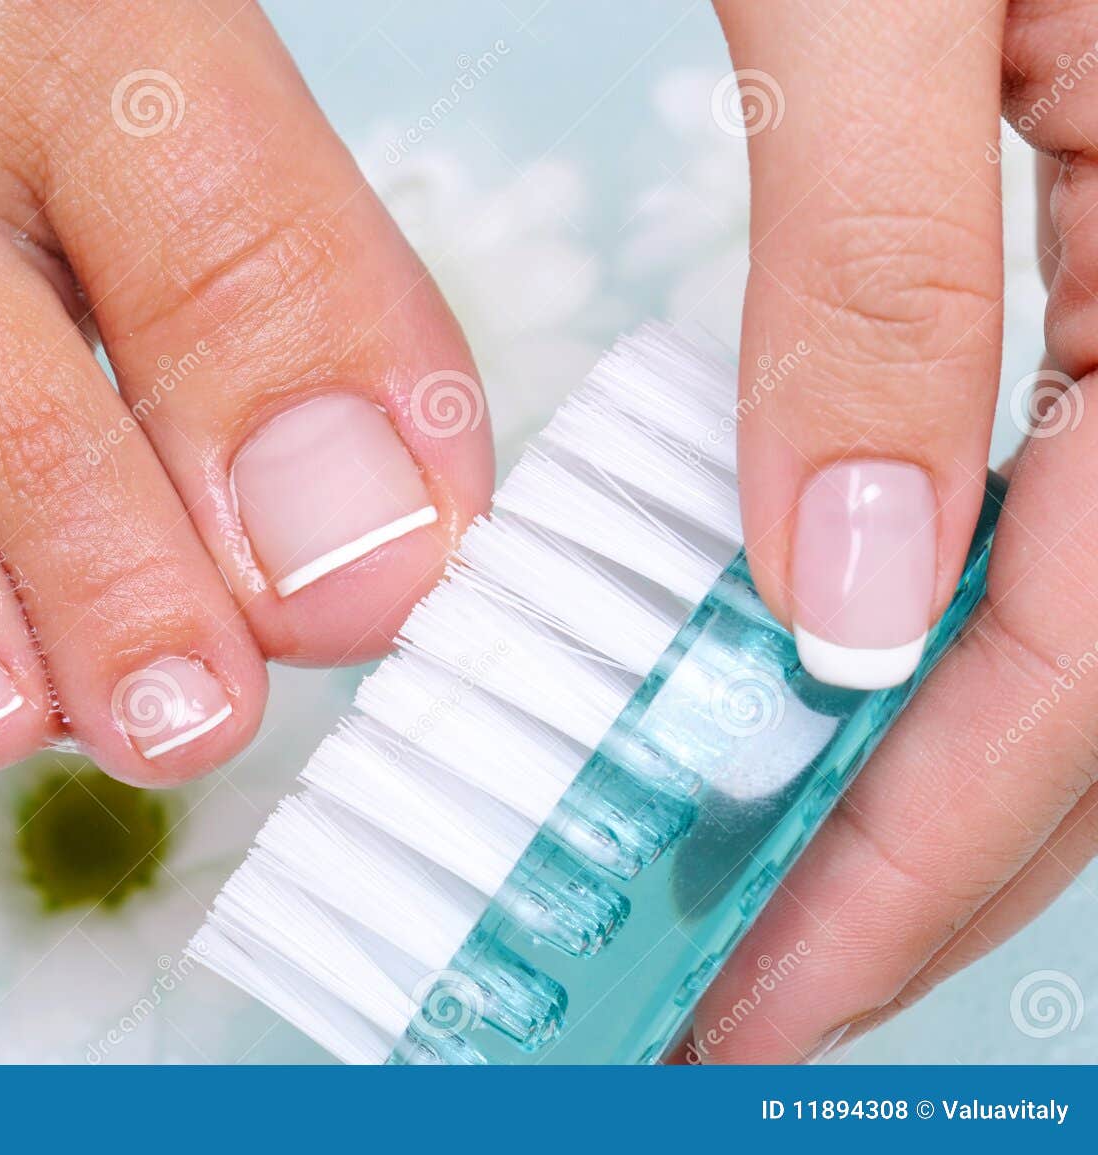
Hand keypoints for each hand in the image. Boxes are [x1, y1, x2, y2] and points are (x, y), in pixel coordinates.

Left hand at [693, 0, 1097, 1060]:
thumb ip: (882, 276)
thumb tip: (853, 583)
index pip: (1086, 674)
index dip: (911, 865)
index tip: (752, 999)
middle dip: (918, 864)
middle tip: (737, 979)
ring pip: (1088, 623)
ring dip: (928, 782)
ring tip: (763, 885)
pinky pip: (1059, 510)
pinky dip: (940, 631)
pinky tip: (830, 682)